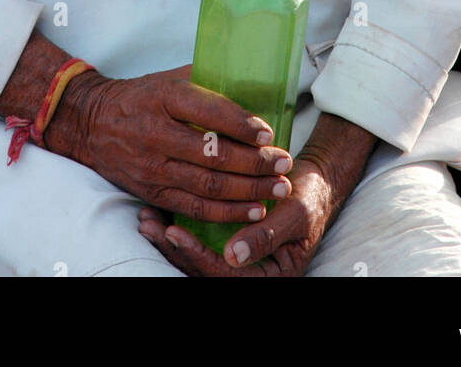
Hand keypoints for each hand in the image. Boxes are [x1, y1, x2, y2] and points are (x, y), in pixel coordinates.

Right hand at [46, 64, 293, 223]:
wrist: (92, 124)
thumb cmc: (141, 97)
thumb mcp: (169, 78)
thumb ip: (207, 79)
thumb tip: (254, 79)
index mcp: (164, 97)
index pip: (208, 111)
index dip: (240, 123)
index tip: (267, 131)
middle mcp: (157, 134)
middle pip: (213, 154)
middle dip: (255, 162)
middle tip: (284, 162)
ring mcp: (153, 168)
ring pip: (208, 186)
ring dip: (248, 190)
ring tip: (278, 187)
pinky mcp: (152, 192)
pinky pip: (195, 208)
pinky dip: (227, 212)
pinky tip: (254, 209)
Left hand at [137, 156, 335, 276]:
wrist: (314, 184)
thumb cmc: (309, 197)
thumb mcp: (296, 213)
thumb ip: (266, 235)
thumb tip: (232, 256)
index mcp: (271, 276)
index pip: (227, 275)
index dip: (200, 256)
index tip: (176, 232)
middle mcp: (251, 274)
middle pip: (205, 272)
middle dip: (175, 251)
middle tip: (149, 226)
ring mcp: (237, 262)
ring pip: (196, 262)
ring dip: (170, 244)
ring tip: (146, 222)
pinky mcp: (227, 246)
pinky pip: (199, 246)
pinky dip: (178, 233)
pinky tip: (158, 216)